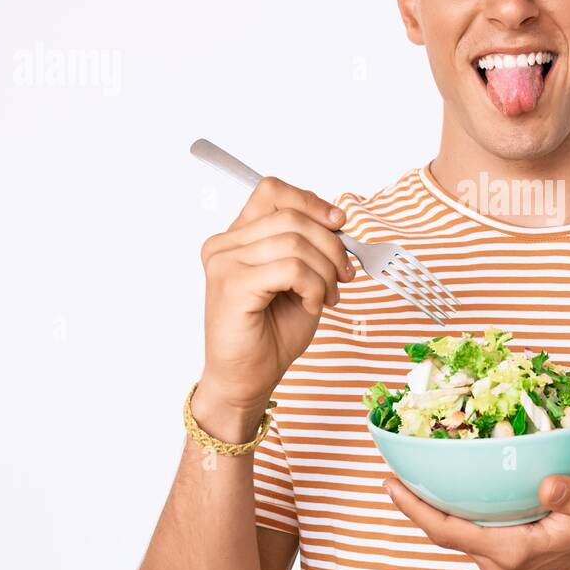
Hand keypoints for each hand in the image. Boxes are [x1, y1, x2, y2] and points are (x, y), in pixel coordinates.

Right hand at [196, 176, 354, 422]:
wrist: (248, 378)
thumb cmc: (272, 332)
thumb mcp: (301, 278)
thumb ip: (309, 246)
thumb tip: (337, 220)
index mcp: (237, 237)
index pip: (272, 191)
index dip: (311, 201)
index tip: (339, 223)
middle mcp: (224, 245)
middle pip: (291, 216)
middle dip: (331, 245)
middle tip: (345, 276)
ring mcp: (224, 263)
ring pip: (295, 242)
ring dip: (326, 271)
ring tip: (328, 296)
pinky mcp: (233, 285)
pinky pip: (292, 269)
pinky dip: (314, 286)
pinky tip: (312, 305)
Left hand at [381, 473, 569, 569]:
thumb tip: (546, 483)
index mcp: (514, 551)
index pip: (450, 532)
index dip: (415, 508)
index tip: (390, 482)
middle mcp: (501, 564)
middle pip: (445, 534)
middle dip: (417, 503)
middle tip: (395, 466)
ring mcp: (502, 565)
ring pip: (456, 534)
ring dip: (436, 507)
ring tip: (416, 470)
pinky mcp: (506, 558)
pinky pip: (470, 534)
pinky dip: (456, 512)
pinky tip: (450, 487)